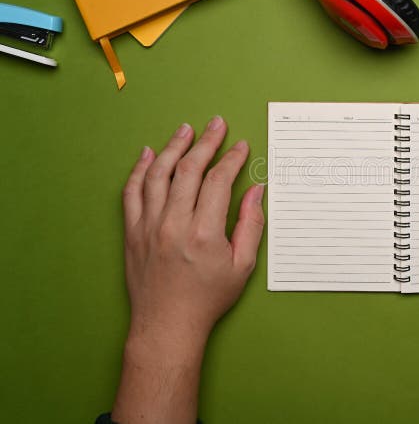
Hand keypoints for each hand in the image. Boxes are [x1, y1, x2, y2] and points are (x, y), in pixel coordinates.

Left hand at [112, 117, 263, 423]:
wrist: (167, 326)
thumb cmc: (207, 299)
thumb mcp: (242, 266)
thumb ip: (251, 224)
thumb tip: (255, 191)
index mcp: (204, 233)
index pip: (217, 181)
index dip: (231, 159)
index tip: (240, 146)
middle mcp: (173, 225)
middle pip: (188, 170)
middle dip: (205, 143)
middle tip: (216, 124)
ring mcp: (148, 227)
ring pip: (158, 175)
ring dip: (173, 148)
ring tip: (185, 130)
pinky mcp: (132, 232)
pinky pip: (132, 193)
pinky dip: (140, 170)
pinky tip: (149, 154)